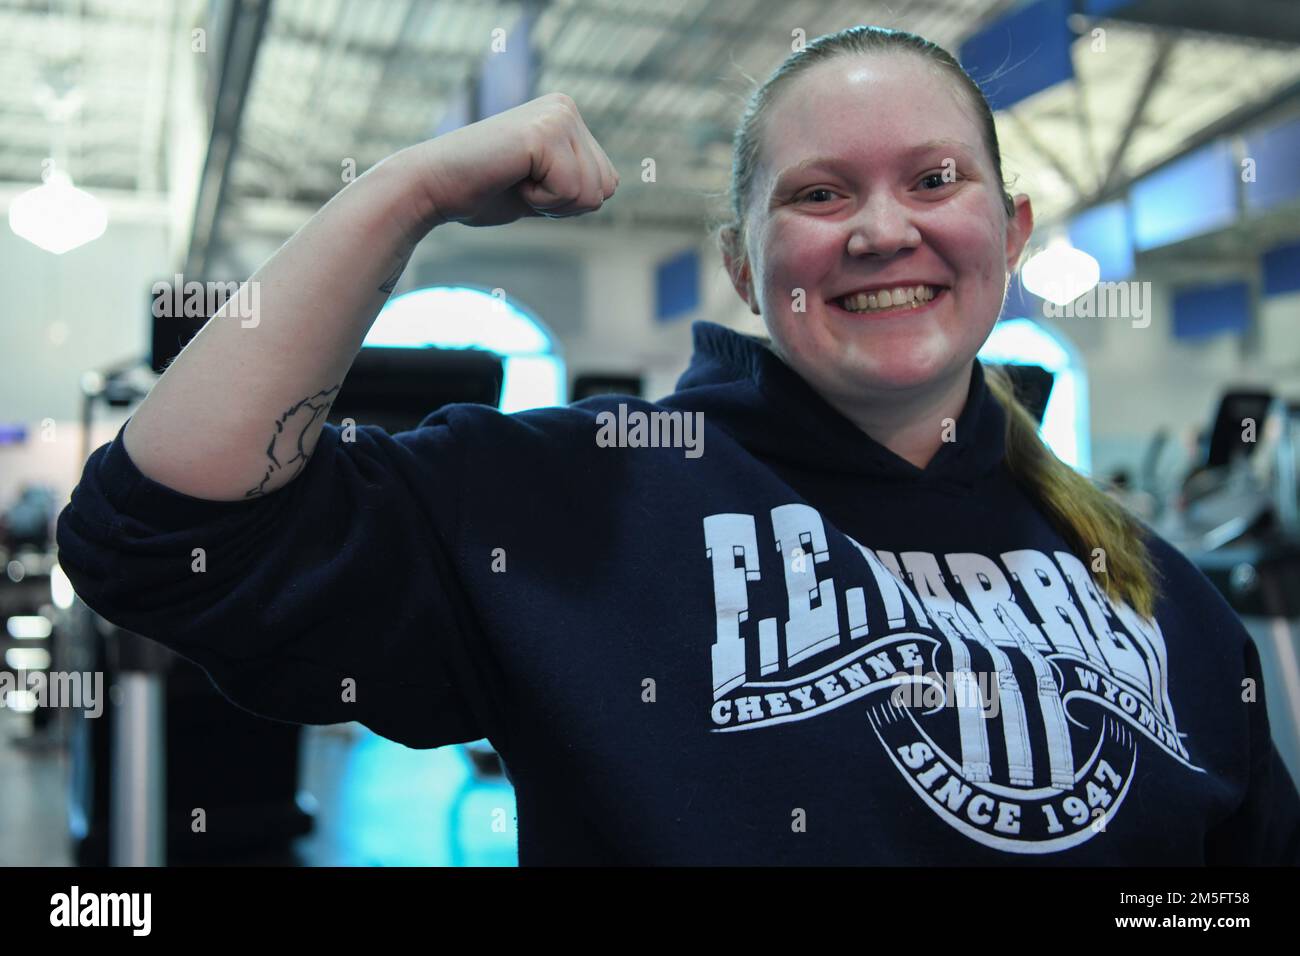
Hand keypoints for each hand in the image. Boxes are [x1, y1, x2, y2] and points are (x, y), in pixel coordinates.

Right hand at [414, 92, 619, 227]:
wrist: (432, 187)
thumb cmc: (481, 191)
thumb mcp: (541, 185)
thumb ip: (574, 180)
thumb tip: (610, 187)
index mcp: (568, 115)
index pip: (608, 184)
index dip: (569, 203)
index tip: (529, 186)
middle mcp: (567, 107)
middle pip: (606, 188)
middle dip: (565, 204)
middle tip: (520, 185)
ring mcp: (558, 116)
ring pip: (592, 193)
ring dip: (551, 203)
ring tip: (514, 179)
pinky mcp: (545, 133)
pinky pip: (570, 191)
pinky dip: (540, 201)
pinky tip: (511, 178)